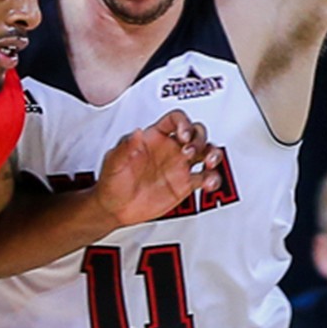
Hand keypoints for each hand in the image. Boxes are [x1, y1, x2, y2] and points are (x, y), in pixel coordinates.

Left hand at [93, 110, 220, 228]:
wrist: (115, 208)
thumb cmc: (112, 182)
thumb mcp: (113, 162)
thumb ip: (125, 147)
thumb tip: (137, 132)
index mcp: (154, 138)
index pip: (175, 119)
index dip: (183, 122)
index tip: (182, 135)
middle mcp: (170, 149)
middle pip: (196, 132)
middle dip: (198, 139)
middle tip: (189, 151)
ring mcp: (179, 166)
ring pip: (206, 152)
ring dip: (213, 154)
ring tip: (208, 162)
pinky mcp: (185, 184)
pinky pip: (206, 177)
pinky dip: (212, 178)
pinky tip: (208, 182)